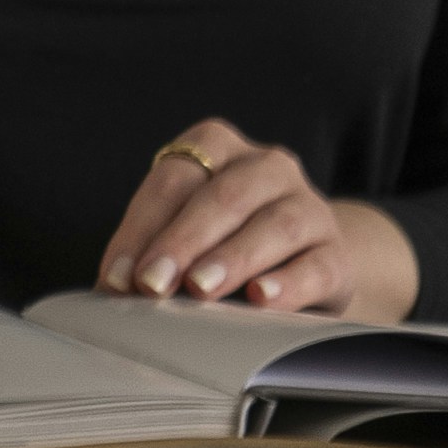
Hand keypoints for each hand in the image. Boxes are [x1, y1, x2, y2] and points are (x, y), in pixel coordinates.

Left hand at [94, 118, 419, 322]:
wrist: (304, 259)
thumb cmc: (225, 243)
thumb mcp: (186, 236)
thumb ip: (150, 253)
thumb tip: (112, 288)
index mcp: (219, 148)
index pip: (175, 179)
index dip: (142, 228)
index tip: (120, 277)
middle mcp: (268, 166)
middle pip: (225, 195)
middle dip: (183, 241)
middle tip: (153, 284)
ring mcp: (309, 206)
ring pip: (276, 223)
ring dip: (234, 257)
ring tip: (201, 289)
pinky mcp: (335, 253)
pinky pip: (316, 264)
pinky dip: (288, 283)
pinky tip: (261, 299)